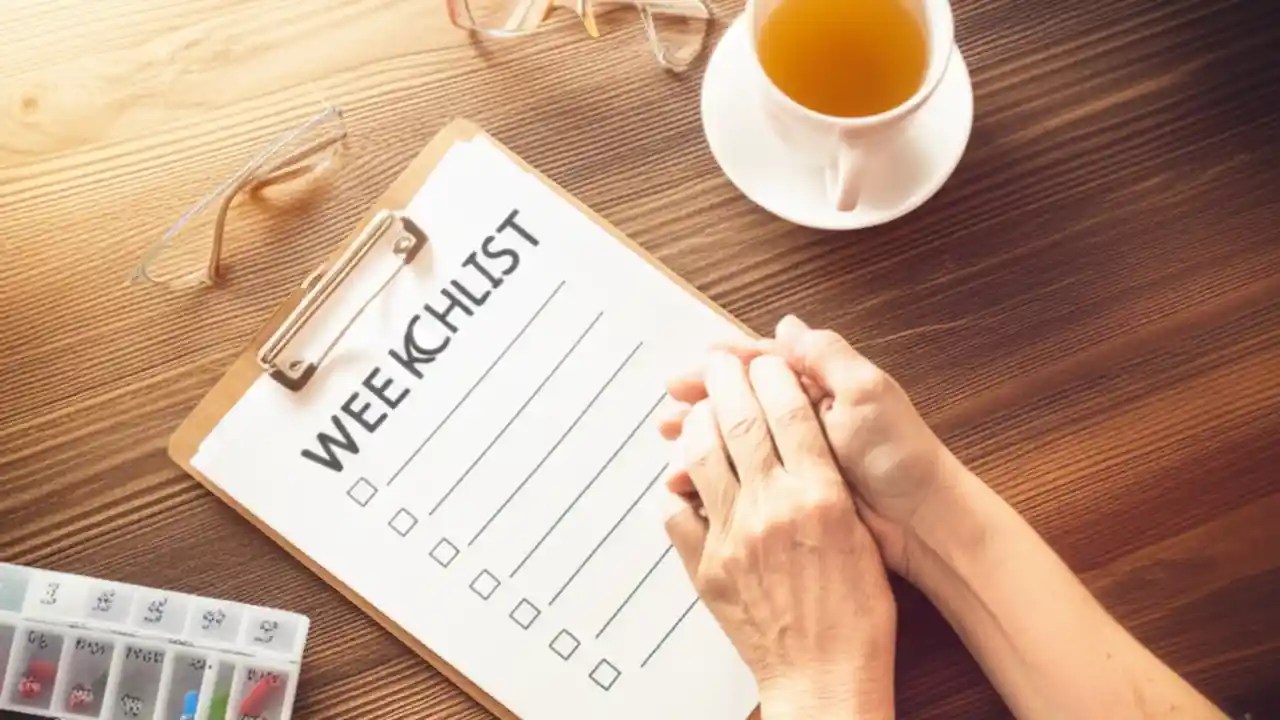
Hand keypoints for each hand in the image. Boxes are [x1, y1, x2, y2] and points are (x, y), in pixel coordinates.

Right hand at [662, 316, 967, 578]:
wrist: (922, 522)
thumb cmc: (901, 456)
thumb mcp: (867, 393)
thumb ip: (827, 355)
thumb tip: (786, 324)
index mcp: (822, 385)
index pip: (761, 365)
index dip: (723, 368)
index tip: (689, 373)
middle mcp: (805, 415)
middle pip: (741, 399)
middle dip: (702, 401)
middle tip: (667, 411)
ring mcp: (796, 453)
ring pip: (737, 437)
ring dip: (702, 438)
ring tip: (669, 446)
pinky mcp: (792, 487)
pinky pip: (745, 475)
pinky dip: (716, 476)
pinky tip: (692, 483)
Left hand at [663, 351, 895, 719]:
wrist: (826, 677)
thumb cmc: (857, 617)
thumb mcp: (862, 537)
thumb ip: (832, 486)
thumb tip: (808, 441)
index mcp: (821, 497)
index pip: (789, 411)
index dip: (771, 374)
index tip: (762, 359)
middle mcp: (773, 508)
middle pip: (741, 420)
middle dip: (726, 380)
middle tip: (718, 362)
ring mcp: (734, 536)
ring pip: (702, 455)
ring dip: (697, 423)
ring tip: (698, 409)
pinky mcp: (707, 566)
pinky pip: (677, 513)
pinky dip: (678, 488)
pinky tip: (683, 478)